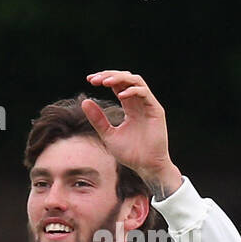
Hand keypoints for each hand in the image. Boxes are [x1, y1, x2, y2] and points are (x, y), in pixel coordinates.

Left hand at [84, 70, 180, 196]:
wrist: (145, 166)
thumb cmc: (129, 152)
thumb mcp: (108, 134)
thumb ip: (97, 119)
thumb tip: (84, 101)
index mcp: (129, 107)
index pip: (117, 86)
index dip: (105, 79)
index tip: (90, 79)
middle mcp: (139, 103)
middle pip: (126, 79)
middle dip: (110, 75)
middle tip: (95, 79)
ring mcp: (148, 105)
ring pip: (136, 81)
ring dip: (120, 79)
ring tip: (105, 82)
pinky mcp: (156, 110)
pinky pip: (145, 94)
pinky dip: (133, 91)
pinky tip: (120, 95)